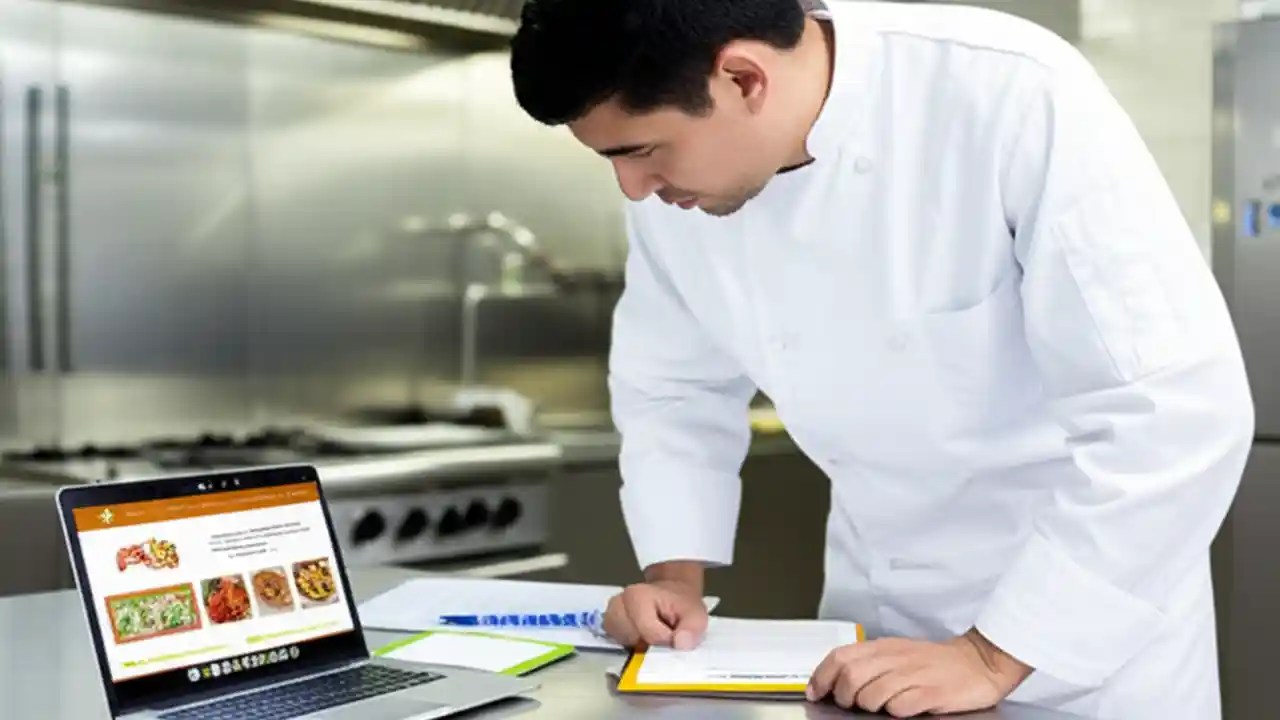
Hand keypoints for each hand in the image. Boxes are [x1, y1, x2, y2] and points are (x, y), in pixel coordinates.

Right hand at [602, 578, 707, 649]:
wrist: (670, 593)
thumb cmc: (680, 602)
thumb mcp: (695, 612)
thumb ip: (692, 628)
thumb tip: (680, 644)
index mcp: (636, 596)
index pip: (650, 635)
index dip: (667, 640)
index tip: (674, 634)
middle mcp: (618, 605)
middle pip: (635, 642)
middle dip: (651, 643)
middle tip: (664, 630)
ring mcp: (611, 616)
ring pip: (626, 646)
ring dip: (641, 645)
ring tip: (653, 631)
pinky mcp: (610, 627)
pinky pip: (621, 645)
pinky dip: (633, 645)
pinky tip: (643, 636)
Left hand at [806, 629, 1032, 717]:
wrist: (979, 662)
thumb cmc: (935, 662)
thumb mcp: (898, 654)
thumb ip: (870, 663)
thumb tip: (836, 680)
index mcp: (884, 647)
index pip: (840, 656)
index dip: (821, 676)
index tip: (814, 692)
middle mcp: (895, 658)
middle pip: (850, 676)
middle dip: (842, 695)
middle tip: (849, 704)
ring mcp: (914, 676)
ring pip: (871, 694)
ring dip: (867, 706)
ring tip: (879, 707)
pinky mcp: (931, 693)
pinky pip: (899, 708)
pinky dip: (894, 712)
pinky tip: (902, 709)